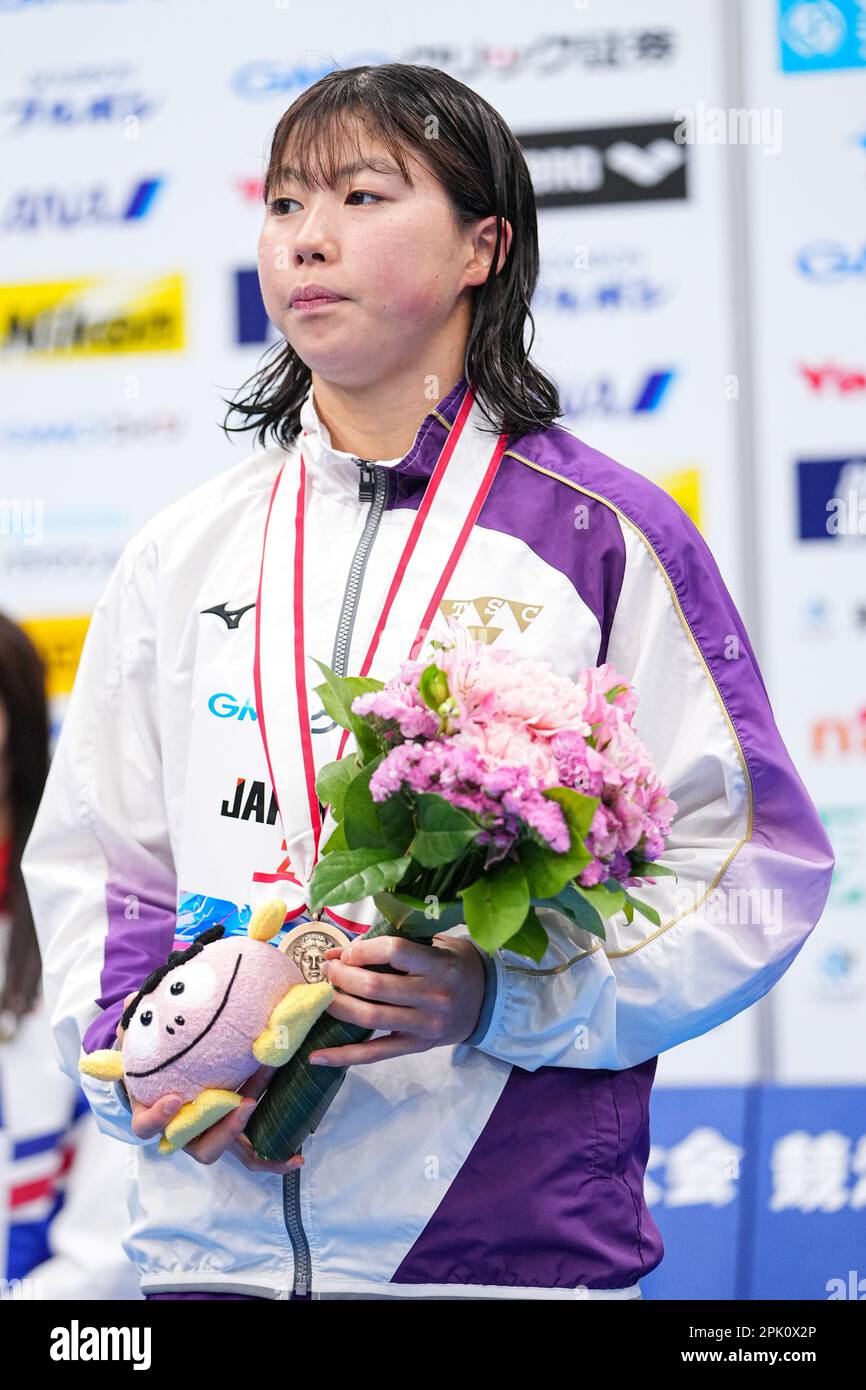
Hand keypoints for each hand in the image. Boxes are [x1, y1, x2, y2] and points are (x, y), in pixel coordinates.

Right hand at [115, 992, 303, 1172]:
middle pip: (199, 1145)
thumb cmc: (154, 1054)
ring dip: (249, 1125)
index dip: (158, 1117)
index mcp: (152, 1112)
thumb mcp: (141, 1037)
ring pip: (230, 1145)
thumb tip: (134, 1000)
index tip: (176, 1099)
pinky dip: (273, 1158)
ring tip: (266, 1100)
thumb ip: (136, 1020)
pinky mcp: (234, 1128)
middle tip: (244, 1103)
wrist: (173, 1063)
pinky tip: (297, 1158)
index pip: (147, 1126)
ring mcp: (210, 1132)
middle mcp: (182, 1130)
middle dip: (224, 1128)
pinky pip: (252, 1152)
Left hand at [307, 933, 486, 1066]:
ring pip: (371, 1018)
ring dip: (338, 1005)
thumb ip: (391, 945)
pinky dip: (344, 1056)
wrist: (489, 1001)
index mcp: (440, 965)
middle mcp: (434, 996)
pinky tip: (317, 1056)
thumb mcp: (434, 944)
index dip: (362, 950)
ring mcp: (425, 1026)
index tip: (347, 952)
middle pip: (376, 987)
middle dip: (342, 977)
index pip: (395, 951)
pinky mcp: (417, 1047)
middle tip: (328, 970)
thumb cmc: (457, 964)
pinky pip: (375, 1054)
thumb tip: (338, 952)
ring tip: (324, 995)